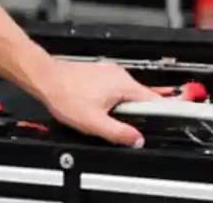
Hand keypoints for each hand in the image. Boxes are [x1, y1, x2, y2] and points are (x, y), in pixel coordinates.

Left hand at [35, 58, 161, 146]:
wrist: (43, 78)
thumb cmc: (64, 94)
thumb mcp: (93, 122)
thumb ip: (119, 132)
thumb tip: (137, 140)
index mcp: (124, 84)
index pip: (155, 100)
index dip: (163, 113)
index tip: (168, 120)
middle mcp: (119, 74)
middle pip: (140, 97)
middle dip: (135, 113)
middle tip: (120, 124)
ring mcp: (108, 72)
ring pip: (125, 94)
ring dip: (120, 107)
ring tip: (103, 114)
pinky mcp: (98, 73)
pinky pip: (113, 89)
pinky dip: (110, 100)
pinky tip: (95, 106)